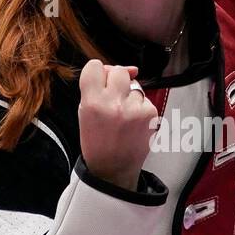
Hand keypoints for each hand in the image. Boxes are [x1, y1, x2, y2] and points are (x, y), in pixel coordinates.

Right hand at [77, 60, 158, 190]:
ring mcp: (135, 109)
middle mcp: (114, 103)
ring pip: (134, 84)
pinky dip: (139, 106)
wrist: (114, 169)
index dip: (98, 73)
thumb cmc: (97, 141)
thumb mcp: (84, 113)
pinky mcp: (150, 114)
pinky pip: (145, 98)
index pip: (95, 66)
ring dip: (129, 95)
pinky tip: (132, 121)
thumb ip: (96, 87)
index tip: (99, 81)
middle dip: (115, 80)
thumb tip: (128, 69)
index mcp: (92, 102)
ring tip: (122, 115)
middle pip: (119, 70)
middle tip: (112, 97)